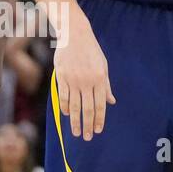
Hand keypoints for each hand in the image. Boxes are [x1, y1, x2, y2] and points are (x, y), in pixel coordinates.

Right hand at [54, 17, 115, 139]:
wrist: (75, 34)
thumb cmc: (91, 51)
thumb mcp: (103, 66)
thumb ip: (106, 86)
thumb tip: (111, 102)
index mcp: (100, 79)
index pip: (100, 105)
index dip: (99, 119)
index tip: (98, 130)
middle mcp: (87, 81)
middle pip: (87, 108)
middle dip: (88, 125)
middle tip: (87, 137)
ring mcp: (73, 79)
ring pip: (74, 105)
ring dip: (75, 121)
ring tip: (76, 132)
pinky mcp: (61, 76)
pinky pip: (63, 96)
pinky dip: (64, 107)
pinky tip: (66, 115)